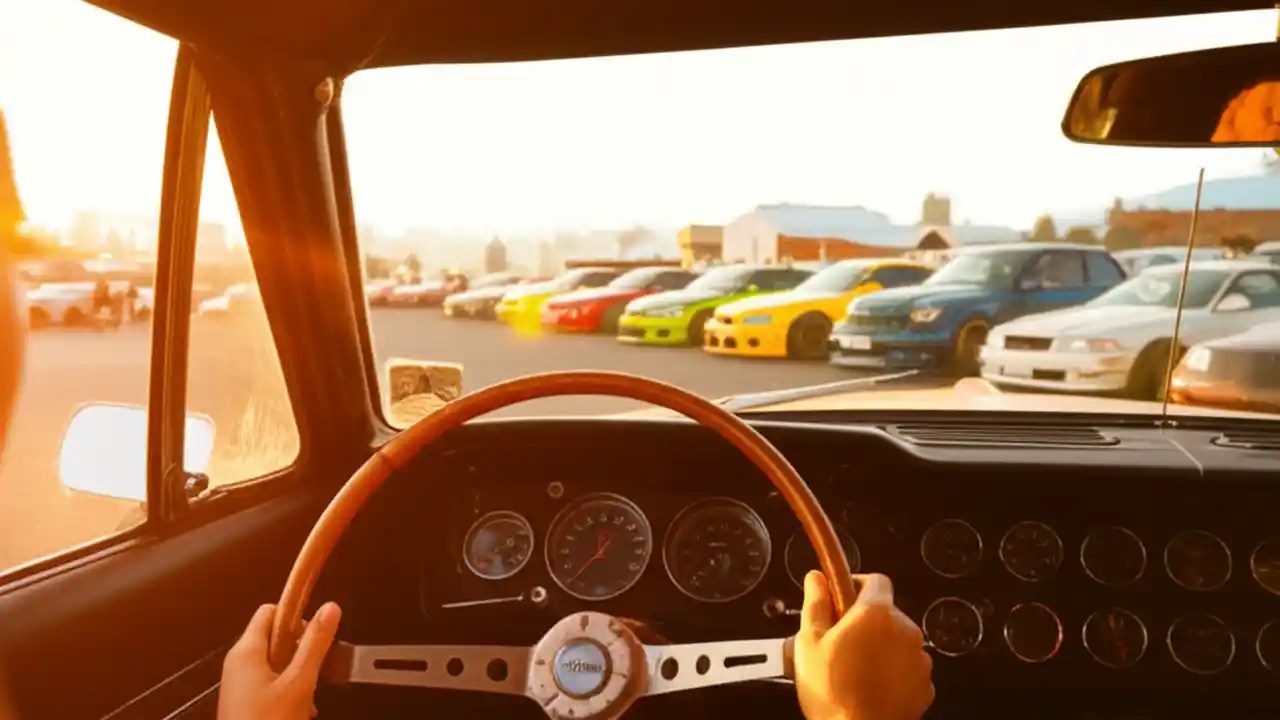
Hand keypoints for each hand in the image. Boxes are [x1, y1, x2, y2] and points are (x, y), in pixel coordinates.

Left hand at [217, 602, 341, 719]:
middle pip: (275, 637)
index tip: (315, 634)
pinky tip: (299, 709)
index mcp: (247, 651)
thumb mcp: (299, 682)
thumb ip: (315, 644)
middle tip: (314, 670)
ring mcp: (239, 683)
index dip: (296, 616)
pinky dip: (287, 689)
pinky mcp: (243, 701)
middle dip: (300, 651)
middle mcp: (238, 662)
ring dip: (296, 674)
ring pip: (275, 662)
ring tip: (308, 696)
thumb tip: (330, 608)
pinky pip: (268, 682)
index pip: (271, 611)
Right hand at [794, 572, 933, 719]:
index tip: (840, 598)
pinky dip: (893, 673)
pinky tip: (870, 687)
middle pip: (886, 613)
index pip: (876, 580)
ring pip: (897, 641)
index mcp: (877, 613)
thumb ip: (815, 604)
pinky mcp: (925, 685)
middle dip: (864, 622)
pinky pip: (907, 668)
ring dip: (880, 648)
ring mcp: (919, 659)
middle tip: (839, 642)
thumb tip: (816, 578)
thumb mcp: (809, 643)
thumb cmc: (832, 692)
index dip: (856, 585)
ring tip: (853, 670)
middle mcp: (905, 630)